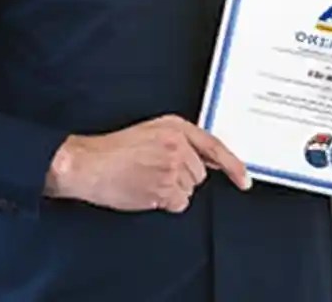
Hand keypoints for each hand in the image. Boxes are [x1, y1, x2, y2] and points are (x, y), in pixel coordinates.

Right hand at [44, 114, 251, 213]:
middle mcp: (177, 144)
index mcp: (176, 127)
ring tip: (146, 179)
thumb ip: (182, 143)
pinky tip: (145, 191)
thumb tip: (209, 161)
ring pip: (189, 190)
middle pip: (199, 174)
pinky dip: (165, 203)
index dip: (233, 166)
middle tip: (154, 173)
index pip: (214, 146)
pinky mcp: (163, 186)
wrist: (87, 163)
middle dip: (182, 178)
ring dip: (171, 191)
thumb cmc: (114, 151)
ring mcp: (172, 166)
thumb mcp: (152, 134)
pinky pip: (178, 203)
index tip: (244, 179)